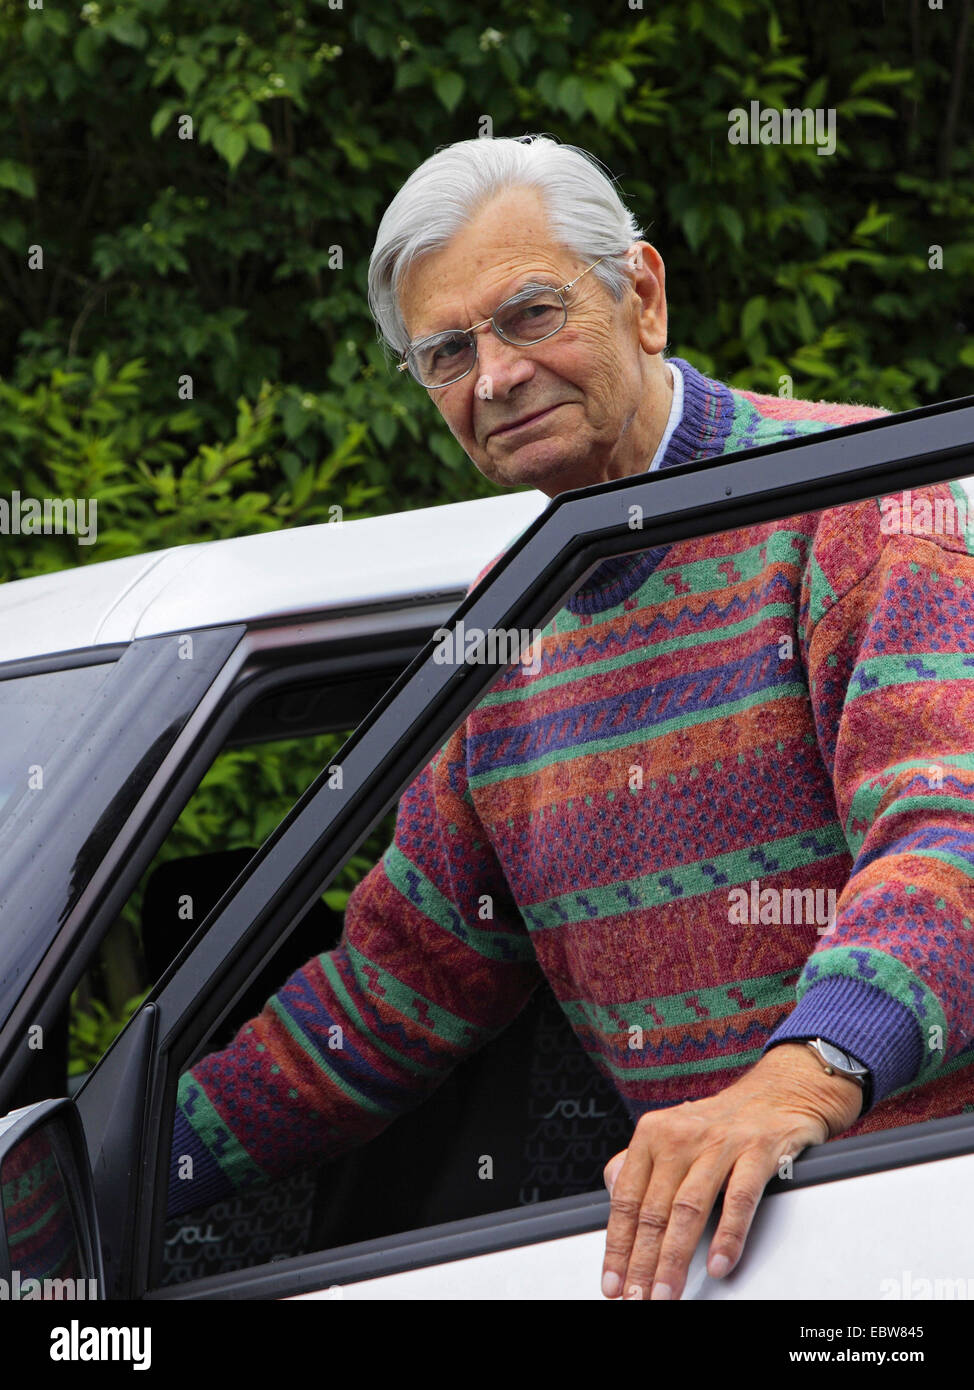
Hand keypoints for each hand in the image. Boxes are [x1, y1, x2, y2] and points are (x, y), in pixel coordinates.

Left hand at [600, 1042, 863, 1300]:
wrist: (778, 1092)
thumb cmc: (721, 1122)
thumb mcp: (672, 1134)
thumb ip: (641, 1165)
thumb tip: (613, 1198)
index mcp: (653, 1134)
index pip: (627, 1198)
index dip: (617, 1245)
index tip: (612, 1280)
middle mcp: (682, 1136)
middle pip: (654, 1209)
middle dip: (642, 1261)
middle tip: (635, 1296)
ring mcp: (720, 1143)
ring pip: (689, 1208)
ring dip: (675, 1256)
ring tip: (666, 1291)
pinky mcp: (757, 1152)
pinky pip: (739, 1199)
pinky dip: (728, 1235)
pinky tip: (719, 1264)